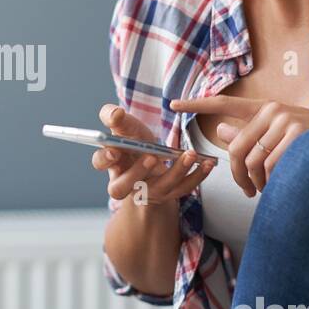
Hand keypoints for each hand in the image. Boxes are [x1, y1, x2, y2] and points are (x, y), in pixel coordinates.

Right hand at [93, 104, 215, 205]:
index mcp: (110, 162)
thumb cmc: (134, 139)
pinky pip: (182, 189)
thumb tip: (116, 114)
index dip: (104, 159)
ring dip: (175, 172)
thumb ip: (114, 116)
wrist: (152, 158)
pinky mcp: (168, 194)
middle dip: (136, 173)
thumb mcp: (124, 125)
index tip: (114, 152)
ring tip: (189, 154)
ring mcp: (147, 192)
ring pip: (158, 188)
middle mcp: (124, 183)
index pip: (100, 163)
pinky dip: (197, 176)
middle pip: (122, 188)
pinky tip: (208, 162)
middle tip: (151, 157)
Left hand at [168, 95, 308, 197]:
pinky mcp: (297, 135)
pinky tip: (286, 185)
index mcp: (266, 110)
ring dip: (259, 184)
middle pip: (237, 150)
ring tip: (271, 189)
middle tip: (246, 191)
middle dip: (239, 176)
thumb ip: (252, 134)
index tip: (173, 104)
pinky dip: (275, 184)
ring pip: (254, 163)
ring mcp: (285, 121)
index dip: (197, 104)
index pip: (225, 104)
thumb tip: (220, 131)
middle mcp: (273, 111)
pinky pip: (272, 169)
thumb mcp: (283, 136)